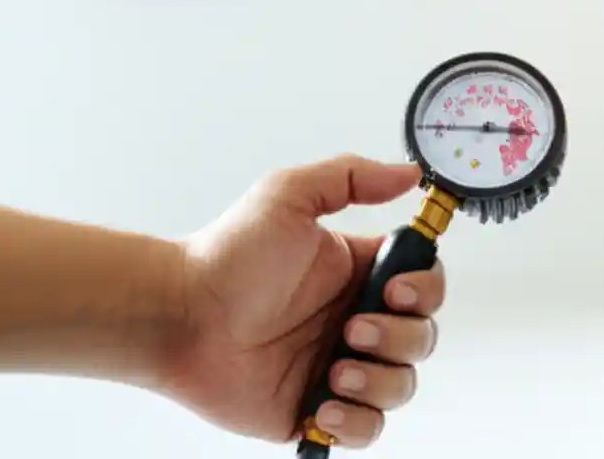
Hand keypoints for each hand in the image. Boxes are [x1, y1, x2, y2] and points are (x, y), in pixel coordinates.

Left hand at [164, 155, 442, 447]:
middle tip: (353, 329)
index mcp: (357, 273)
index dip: (424, 289)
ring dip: (380, 380)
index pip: (424, 283)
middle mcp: (355, 320)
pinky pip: (366, 429)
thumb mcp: (288, 196)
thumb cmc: (225, 256)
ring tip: (335, 369)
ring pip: (400, 385)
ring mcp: (338, 367)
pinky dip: (356, 422)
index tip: (395, 288)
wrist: (179, 316)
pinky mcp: (315, 409)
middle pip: (421, 337)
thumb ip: (352, 176)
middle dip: (399, 337)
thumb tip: (410, 174)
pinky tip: (324, 403)